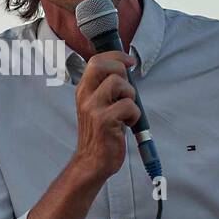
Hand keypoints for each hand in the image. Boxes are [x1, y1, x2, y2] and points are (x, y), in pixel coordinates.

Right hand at [72, 50, 139, 182]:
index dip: (116, 56)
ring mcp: (93, 108)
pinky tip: (128, 124)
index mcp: (83, 90)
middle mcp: (85, 96)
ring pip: (119, 83)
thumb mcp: (97, 106)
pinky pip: (128, 106)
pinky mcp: (104, 121)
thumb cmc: (100, 134)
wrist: (92, 162)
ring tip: (126, 111)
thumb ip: (105, 88)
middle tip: (125, 90)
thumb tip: (124, 70)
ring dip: (130, 96)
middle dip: (121, 71)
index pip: (96, 61)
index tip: (129, 61)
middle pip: (103, 65)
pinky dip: (134, 115)